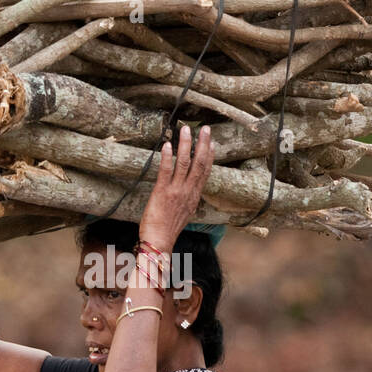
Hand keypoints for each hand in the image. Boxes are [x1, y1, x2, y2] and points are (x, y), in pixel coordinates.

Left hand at [139, 124, 213, 252]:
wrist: (159, 242)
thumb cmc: (167, 229)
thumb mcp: (183, 213)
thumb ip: (186, 199)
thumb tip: (187, 191)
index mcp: (194, 196)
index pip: (205, 172)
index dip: (209, 156)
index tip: (212, 142)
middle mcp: (188, 192)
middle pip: (200, 164)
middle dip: (203, 144)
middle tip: (205, 129)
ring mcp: (176, 192)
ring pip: (184, 164)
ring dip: (186, 145)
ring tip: (185, 130)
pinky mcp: (162, 193)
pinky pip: (166, 172)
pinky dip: (168, 158)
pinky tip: (168, 145)